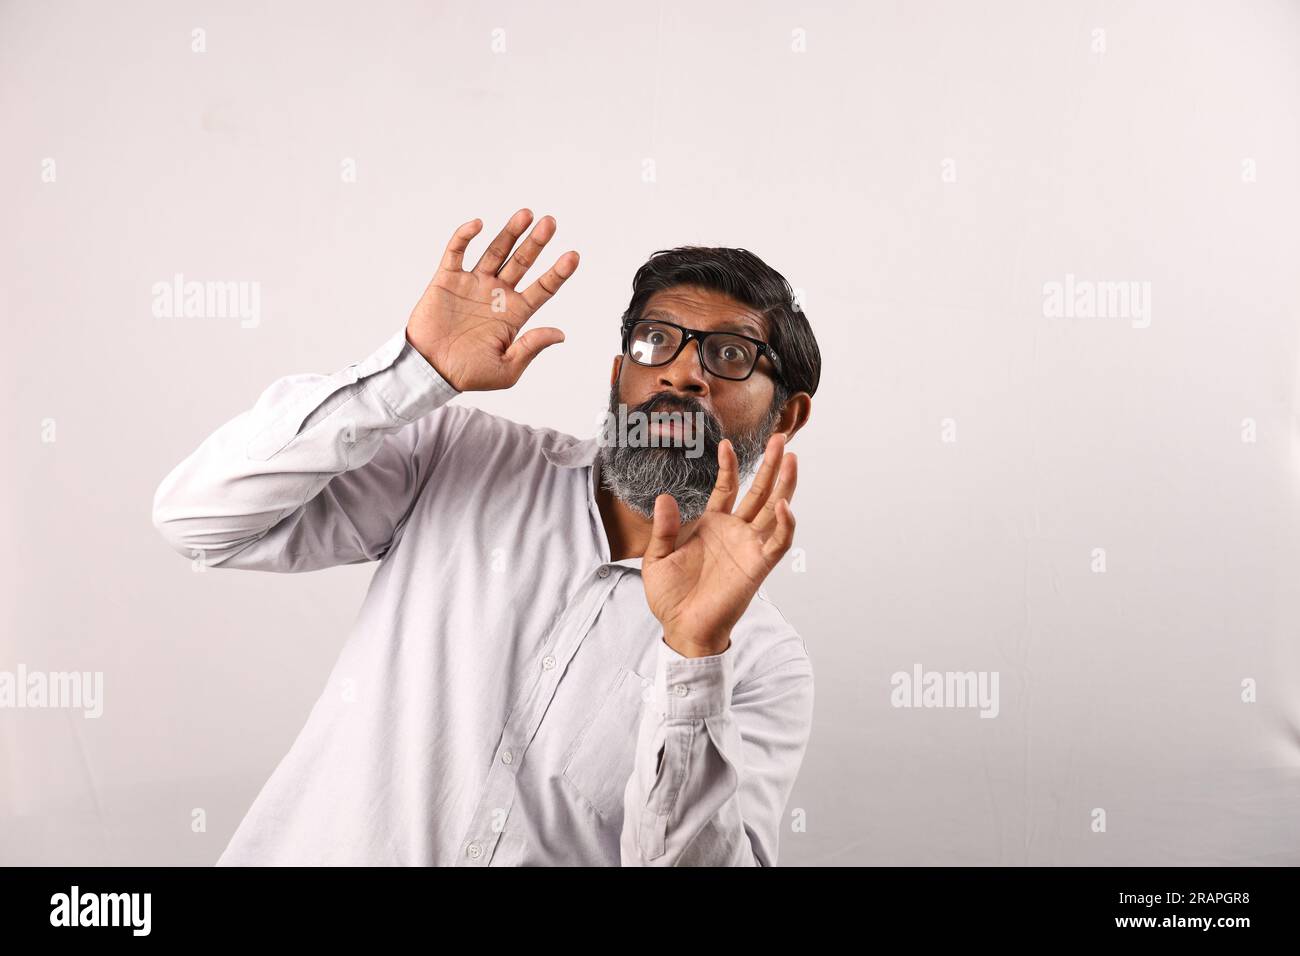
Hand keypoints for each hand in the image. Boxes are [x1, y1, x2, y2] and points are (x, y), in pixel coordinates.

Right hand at [406, 209, 579, 391]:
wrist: (430, 372)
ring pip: (496, 251)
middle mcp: (497, 294)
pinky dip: (465, 236)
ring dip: (510, 232)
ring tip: (526, 214)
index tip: (573, 256)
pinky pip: (457, 252)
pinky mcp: (448, 280)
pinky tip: (479, 224)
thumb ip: (531, 348)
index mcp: (514, 314)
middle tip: (550, 223)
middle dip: (536, 243)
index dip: (558, 272)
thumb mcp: (507, 370)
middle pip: (522, 262)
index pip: (543, 288)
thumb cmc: (468, 374)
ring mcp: (473, 284)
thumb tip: (560, 333)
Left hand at [641, 434, 797, 657]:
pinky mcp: (758, 565)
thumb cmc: (670, 596)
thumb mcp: (657, 558)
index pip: (726, 487)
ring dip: (784, 484)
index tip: (724, 442)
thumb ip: (664, 528)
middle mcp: (735, 532)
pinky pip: (778, 542)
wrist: (682, 628)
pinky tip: (784, 504)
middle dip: (770, 465)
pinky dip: (785, 523)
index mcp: (713, 525)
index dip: (728, 465)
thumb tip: (665, 497)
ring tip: (791, 457)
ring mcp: (749, 547)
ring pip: (774, 509)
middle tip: (779, 437)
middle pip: (759, 491)